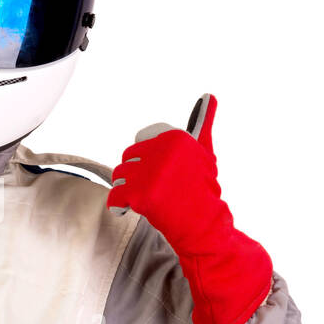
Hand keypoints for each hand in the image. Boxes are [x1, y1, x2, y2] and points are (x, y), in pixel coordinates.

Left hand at [108, 95, 273, 323]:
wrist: (204, 228)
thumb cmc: (202, 190)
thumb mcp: (204, 154)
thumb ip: (202, 124)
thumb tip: (208, 96)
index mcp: (175, 137)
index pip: (140, 140)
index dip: (148, 160)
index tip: (164, 174)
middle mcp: (163, 151)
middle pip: (127, 158)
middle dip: (137, 175)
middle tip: (160, 190)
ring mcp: (151, 173)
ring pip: (118, 176)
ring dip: (129, 190)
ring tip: (153, 200)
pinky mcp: (140, 195)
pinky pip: (114, 196)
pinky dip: (120, 206)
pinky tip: (135, 209)